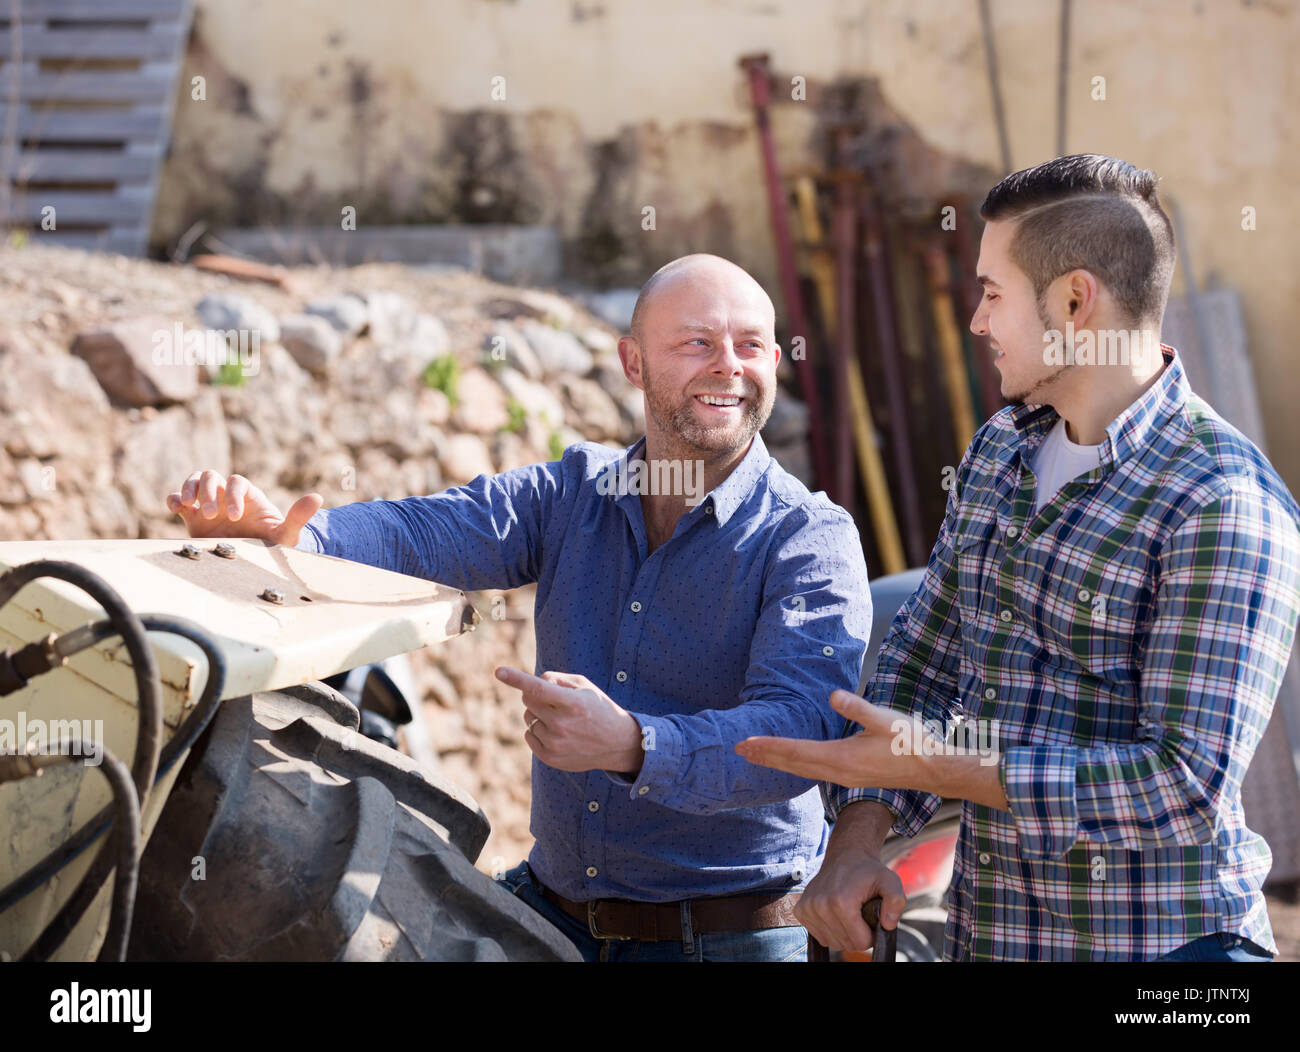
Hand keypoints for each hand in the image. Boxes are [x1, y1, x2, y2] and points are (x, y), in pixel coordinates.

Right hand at [166, 470, 322, 545]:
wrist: (252, 563)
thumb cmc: (271, 547)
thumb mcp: (285, 535)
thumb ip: (298, 518)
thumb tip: (317, 497)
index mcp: (249, 496)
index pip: (238, 483)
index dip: (234, 495)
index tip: (235, 517)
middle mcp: (228, 496)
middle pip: (213, 477)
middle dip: (210, 492)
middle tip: (212, 515)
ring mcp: (209, 504)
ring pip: (195, 481)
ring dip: (190, 489)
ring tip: (188, 505)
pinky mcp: (192, 517)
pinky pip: (178, 499)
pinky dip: (173, 498)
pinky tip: (174, 507)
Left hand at [495, 667, 643, 774]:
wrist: (617, 744)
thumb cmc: (598, 708)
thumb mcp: (584, 686)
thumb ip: (556, 679)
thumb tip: (530, 682)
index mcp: (573, 703)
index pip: (538, 689)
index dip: (516, 679)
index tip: (499, 671)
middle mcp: (562, 725)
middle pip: (528, 701)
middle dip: (536, 695)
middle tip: (555, 700)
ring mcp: (555, 744)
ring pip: (527, 718)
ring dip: (538, 714)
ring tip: (562, 720)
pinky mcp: (550, 757)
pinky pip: (528, 735)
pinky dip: (537, 730)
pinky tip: (557, 733)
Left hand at [735, 689, 940, 788]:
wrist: (933, 770)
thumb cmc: (911, 742)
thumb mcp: (886, 720)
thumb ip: (858, 708)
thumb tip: (832, 695)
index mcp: (843, 758)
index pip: (796, 751)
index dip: (769, 746)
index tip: (745, 743)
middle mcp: (839, 772)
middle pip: (792, 765)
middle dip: (764, 757)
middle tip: (737, 750)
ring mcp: (844, 777)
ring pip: (801, 770)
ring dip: (776, 762)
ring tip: (755, 755)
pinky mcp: (850, 777)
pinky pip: (812, 772)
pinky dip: (794, 765)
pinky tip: (789, 761)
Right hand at [797, 803, 906, 951]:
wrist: (845, 855)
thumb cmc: (868, 871)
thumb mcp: (890, 881)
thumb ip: (896, 902)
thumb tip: (887, 925)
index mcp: (840, 902)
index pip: (860, 942)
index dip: (870, 934)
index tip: (871, 918)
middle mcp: (819, 906)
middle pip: (846, 944)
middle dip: (858, 934)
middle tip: (861, 914)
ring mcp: (807, 909)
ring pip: (832, 943)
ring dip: (844, 933)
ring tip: (849, 912)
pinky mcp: (801, 911)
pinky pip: (820, 936)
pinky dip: (830, 930)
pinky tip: (835, 913)